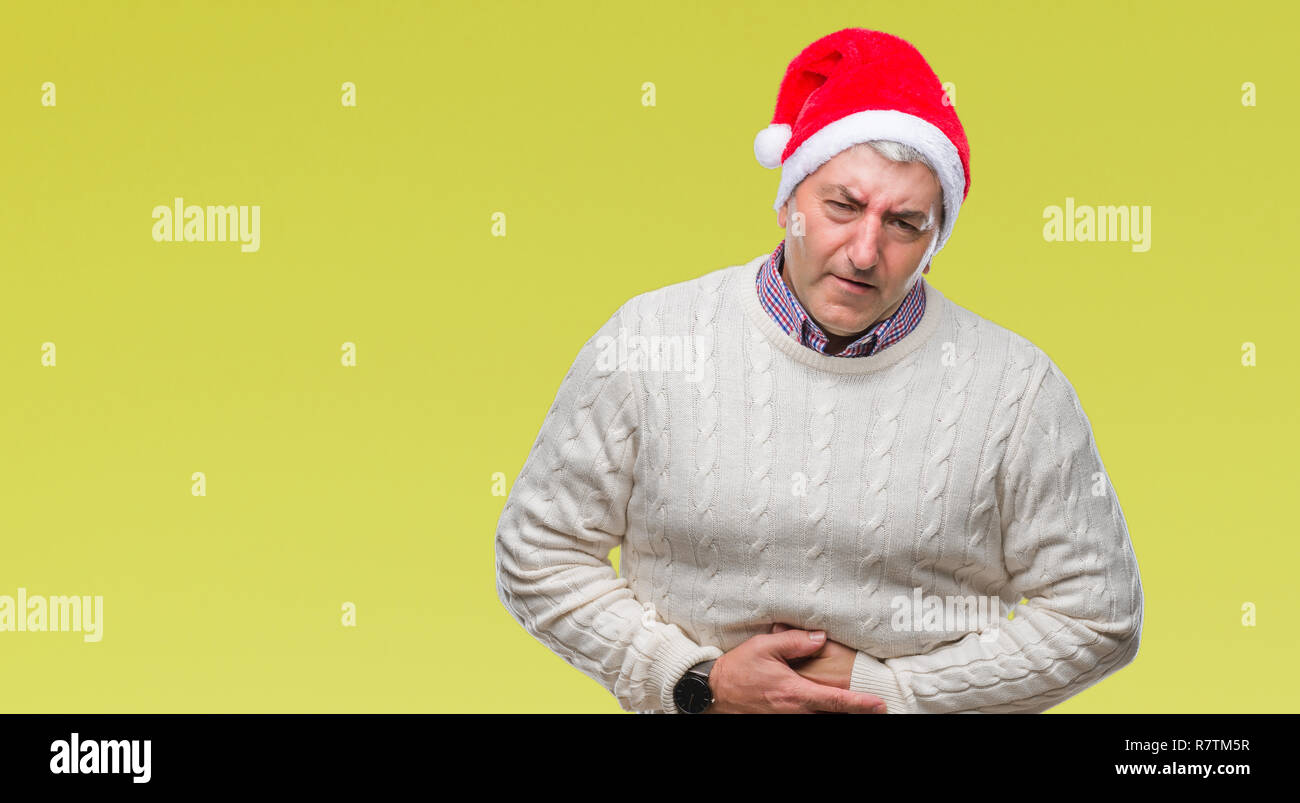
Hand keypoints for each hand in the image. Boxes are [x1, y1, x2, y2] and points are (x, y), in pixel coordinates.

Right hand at [705, 628, 886, 713]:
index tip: (879, 704)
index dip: (860, 703)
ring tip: (852, 705)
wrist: (715, 691)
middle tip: (873, 706)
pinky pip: (806, 718)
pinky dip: (819, 712)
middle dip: (853, 711)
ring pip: (820, 718)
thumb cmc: (738, 668)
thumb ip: (795, 642)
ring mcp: (787, 719)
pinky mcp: (780, 720)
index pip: (835, 700)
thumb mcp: (765, 646)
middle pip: (832, 715)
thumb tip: (821, 638)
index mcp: (794, 692)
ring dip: (836, 712)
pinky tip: (825, 706)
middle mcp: (794, 711)